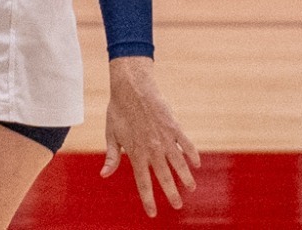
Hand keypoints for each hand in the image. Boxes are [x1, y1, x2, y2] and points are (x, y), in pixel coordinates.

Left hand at [101, 57, 199, 217]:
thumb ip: (111, 157)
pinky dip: (193, 155)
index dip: (148, 199)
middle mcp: (152, 149)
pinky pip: (187, 144)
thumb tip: (104, 175)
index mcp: (135, 153)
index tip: (153, 213)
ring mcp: (165, 138)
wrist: (131, 87)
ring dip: (186, 177)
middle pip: (164, 177)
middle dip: (172, 193)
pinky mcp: (174, 127)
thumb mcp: (111, 134)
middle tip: (178, 206)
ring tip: (191, 188)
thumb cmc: (118, 110)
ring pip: (179, 163)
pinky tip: (197, 164)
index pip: (142, 182)